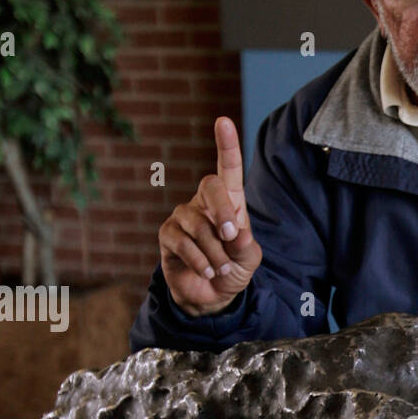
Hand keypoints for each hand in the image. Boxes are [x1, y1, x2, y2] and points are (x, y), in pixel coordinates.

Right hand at [158, 116, 262, 315]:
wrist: (212, 297)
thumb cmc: (233, 270)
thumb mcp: (249, 260)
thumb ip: (246, 247)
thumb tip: (236, 234)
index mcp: (229, 201)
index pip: (227, 168)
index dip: (226, 145)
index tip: (223, 121)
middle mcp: (204, 203)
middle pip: (209, 185)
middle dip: (223, 211)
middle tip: (231, 237)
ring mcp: (183, 217)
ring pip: (197, 223)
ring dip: (214, 251)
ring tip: (222, 269)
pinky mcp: (168, 236)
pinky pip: (182, 242)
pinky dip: (200, 261)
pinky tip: (207, 272)